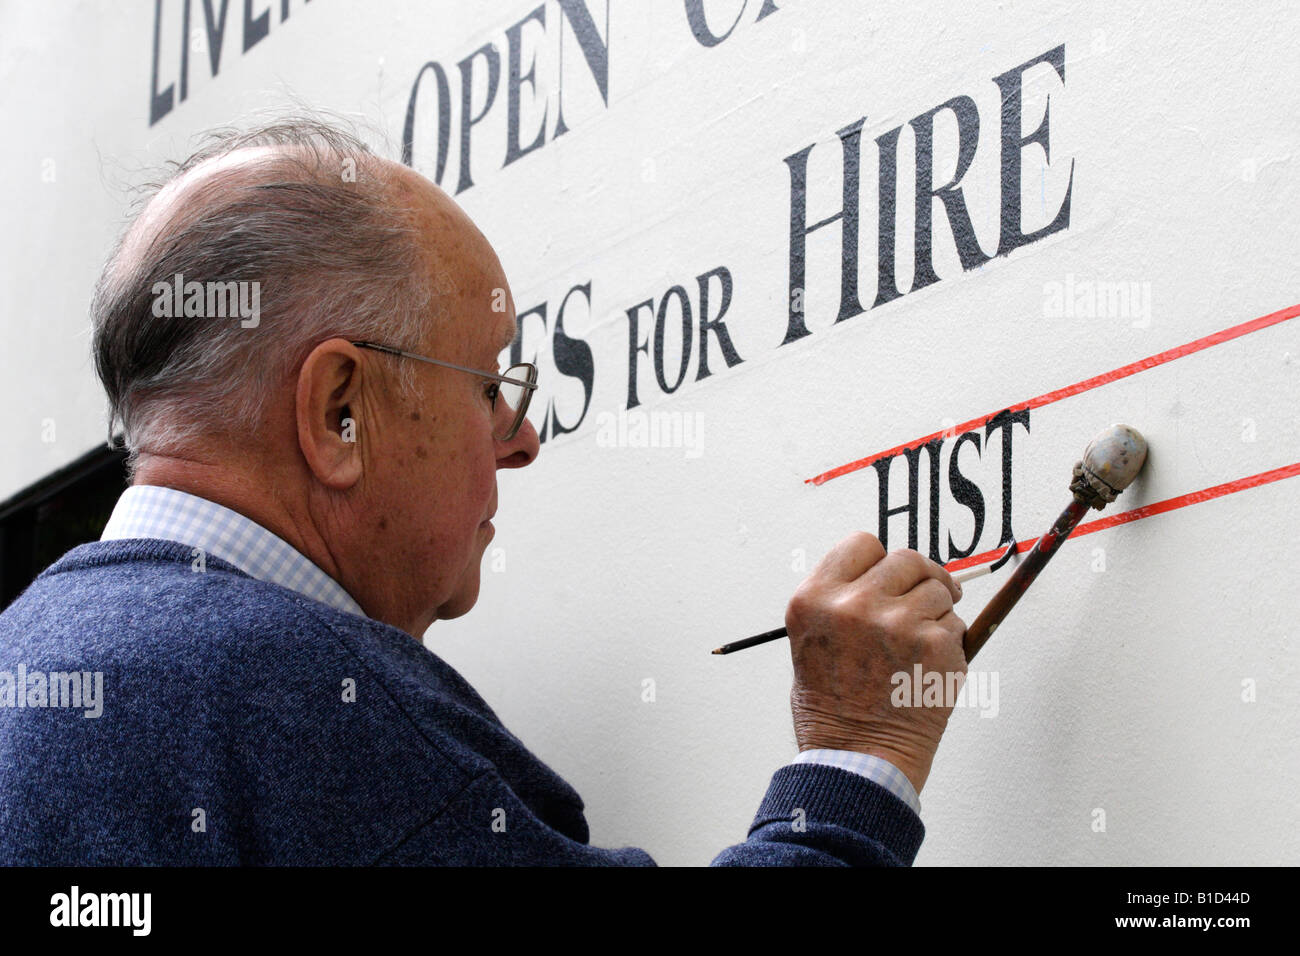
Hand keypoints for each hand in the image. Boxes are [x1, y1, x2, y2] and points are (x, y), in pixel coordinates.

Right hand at [785, 532, 966, 794]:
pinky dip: (950, 644)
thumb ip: (839, 603)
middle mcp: (854, 604)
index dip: (880, 559)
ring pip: (937, 589)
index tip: (892, 574)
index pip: (862, 543)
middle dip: (919, 578)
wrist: (855, 761)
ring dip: (936, 612)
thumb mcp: (810, 643)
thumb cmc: (832, 712)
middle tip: (925, 600)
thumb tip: (880, 578)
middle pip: (906, 558)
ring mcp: (897, 622)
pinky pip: (956, 624)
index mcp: (815, 598)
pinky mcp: (935, 644)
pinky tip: (927, 669)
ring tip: (916, 650)